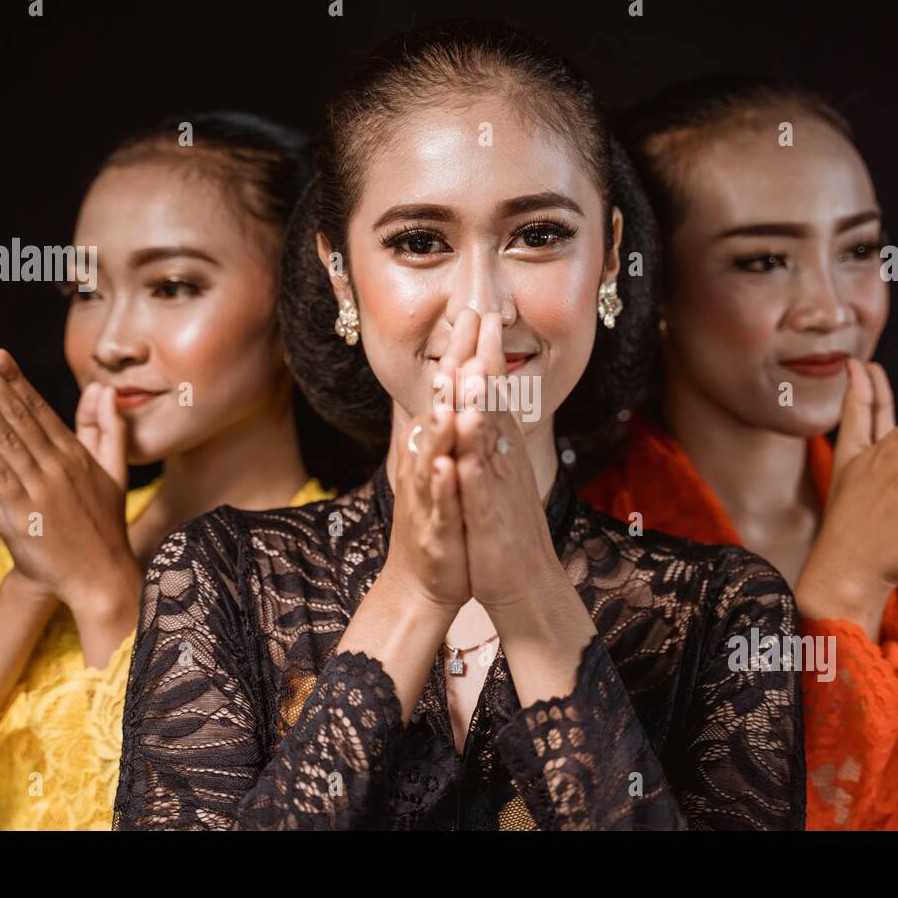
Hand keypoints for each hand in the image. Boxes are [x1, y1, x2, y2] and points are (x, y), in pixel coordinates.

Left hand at [0, 342, 140, 621]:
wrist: (101, 577)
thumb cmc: (103, 525)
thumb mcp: (113, 471)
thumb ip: (106, 429)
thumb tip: (105, 390)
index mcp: (73, 453)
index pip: (36, 407)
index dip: (10, 377)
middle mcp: (55, 466)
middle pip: (16, 415)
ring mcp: (37, 490)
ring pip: (2, 439)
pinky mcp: (21, 516)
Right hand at [381, 312, 475, 611]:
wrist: (424, 583)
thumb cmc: (441, 524)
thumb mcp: (448, 471)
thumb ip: (451, 432)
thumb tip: (457, 393)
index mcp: (434, 448)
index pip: (446, 394)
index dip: (459, 354)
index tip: (473, 314)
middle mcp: (426, 463)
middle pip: (437, 408)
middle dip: (451, 368)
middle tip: (463, 328)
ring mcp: (427, 495)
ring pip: (434, 453)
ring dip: (441, 423)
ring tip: (450, 392)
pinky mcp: (433, 527)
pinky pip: (436, 502)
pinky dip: (439, 482)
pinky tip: (445, 464)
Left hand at [449, 310, 564, 611]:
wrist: (525, 585)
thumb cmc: (507, 532)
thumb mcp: (499, 478)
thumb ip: (493, 442)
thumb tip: (487, 406)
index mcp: (502, 453)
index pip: (495, 396)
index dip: (488, 356)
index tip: (482, 317)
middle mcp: (503, 464)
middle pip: (495, 407)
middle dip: (486, 362)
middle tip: (483, 318)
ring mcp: (498, 492)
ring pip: (487, 444)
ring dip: (481, 409)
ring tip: (473, 372)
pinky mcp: (488, 524)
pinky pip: (478, 496)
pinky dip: (469, 475)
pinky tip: (460, 455)